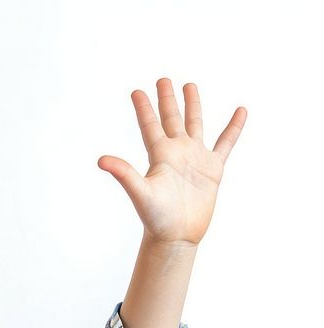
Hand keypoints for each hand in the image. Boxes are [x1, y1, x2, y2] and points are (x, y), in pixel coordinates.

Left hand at [97, 78, 245, 246]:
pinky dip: (233, 128)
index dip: (143, 108)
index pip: (149, 125)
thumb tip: (101, 160)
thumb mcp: (139, 192)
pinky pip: (225, 143)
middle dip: (166, 99)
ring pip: (195, 125)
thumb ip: (123, 173)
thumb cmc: (155, 217)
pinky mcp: (213, 169)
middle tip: (162, 79)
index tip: (137, 91)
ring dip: (193, 106)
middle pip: (171, 119)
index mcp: (158, 155)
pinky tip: (240, 111)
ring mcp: (195, 159)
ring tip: (190, 85)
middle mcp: (176, 153)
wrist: (176, 235)